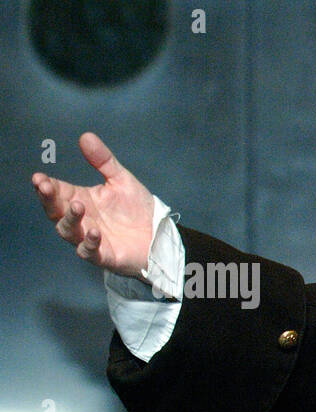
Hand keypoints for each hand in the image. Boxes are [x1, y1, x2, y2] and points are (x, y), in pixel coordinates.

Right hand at [32, 132, 154, 277]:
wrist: (160, 236)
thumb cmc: (137, 210)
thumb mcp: (121, 181)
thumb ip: (104, 161)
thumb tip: (85, 136)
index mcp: (82, 199)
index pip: (58, 192)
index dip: (47, 185)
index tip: (39, 177)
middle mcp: (82, 220)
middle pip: (56, 211)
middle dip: (49, 199)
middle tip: (46, 186)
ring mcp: (90, 239)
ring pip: (68, 231)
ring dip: (70, 219)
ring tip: (77, 205)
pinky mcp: (104, 255)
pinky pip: (89, 252)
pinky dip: (89, 243)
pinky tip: (94, 232)